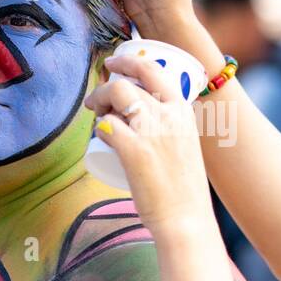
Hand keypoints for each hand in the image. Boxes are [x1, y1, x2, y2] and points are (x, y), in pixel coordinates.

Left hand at [83, 52, 214, 235]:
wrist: (186, 219)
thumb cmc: (184, 189)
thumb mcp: (185, 146)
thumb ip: (172, 130)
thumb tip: (148, 121)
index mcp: (183, 112)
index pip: (154, 71)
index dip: (129, 62)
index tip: (114, 64)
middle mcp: (168, 116)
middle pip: (128, 82)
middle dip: (105, 84)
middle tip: (96, 99)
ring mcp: (151, 132)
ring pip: (115, 96)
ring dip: (98, 100)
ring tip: (94, 115)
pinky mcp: (134, 151)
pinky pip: (106, 126)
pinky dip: (98, 127)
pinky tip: (98, 134)